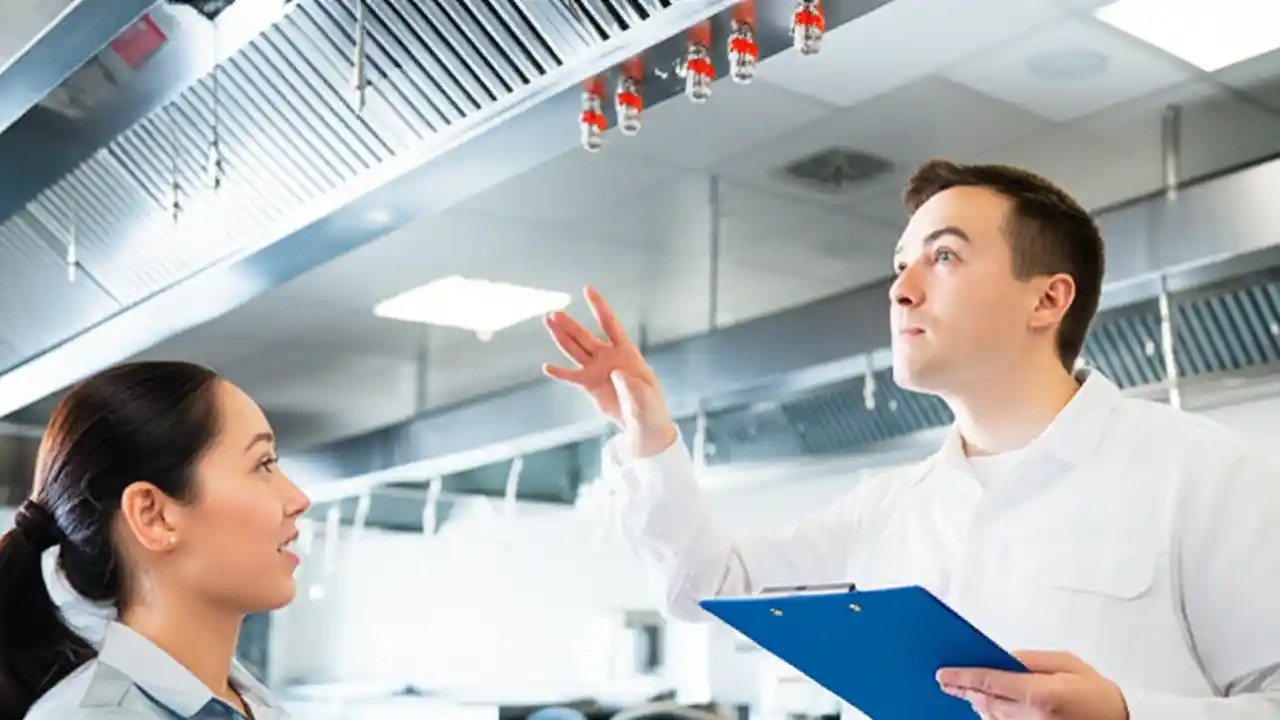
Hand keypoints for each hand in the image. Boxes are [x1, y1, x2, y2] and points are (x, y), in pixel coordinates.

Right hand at [542, 286, 677, 457]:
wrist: (643, 423)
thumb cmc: (650, 406)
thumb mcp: (645, 396)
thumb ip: (631, 384)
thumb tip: (616, 373)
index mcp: (626, 352)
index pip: (610, 324)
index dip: (599, 306)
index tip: (587, 289)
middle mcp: (608, 356)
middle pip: (585, 336)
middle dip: (569, 325)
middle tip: (553, 313)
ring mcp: (597, 369)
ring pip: (575, 350)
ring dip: (561, 337)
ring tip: (548, 323)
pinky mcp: (590, 384)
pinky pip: (572, 377)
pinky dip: (559, 373)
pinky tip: (546, 367)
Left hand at [937, 651, 1128, 719]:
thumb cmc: (1096, 693)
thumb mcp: (1066, 663)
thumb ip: (1030, 660)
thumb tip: (1003, 659)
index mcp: (1039, 694)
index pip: (989, 682)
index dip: (962, 677)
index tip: (943, 674)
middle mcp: (1031, 717)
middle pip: (985, 703)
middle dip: (965, 691)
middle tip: (947, 681)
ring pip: (991, 718)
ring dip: (977, 704)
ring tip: (965, 690)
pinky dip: (993, 716)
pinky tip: (987, 705)